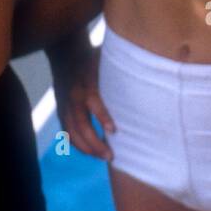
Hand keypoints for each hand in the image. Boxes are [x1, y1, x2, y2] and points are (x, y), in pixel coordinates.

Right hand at [50, 43, 115, 160]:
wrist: (66, 54)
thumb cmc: (93, 58)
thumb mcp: (105, 59)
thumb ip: (121, 68)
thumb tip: (150, 71)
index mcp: (86, 82)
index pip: (93, 101)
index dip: (102, 117)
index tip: (114, 131)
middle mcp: (73, 96)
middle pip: (81, 124)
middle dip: (95, 143)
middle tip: (111, 156)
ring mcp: (64, 106)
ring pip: (72, 133)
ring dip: (87, 148)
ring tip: (105, 156)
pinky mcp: (61, 112)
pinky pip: (67, 133)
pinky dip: (78, 144)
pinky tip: (92, 151)